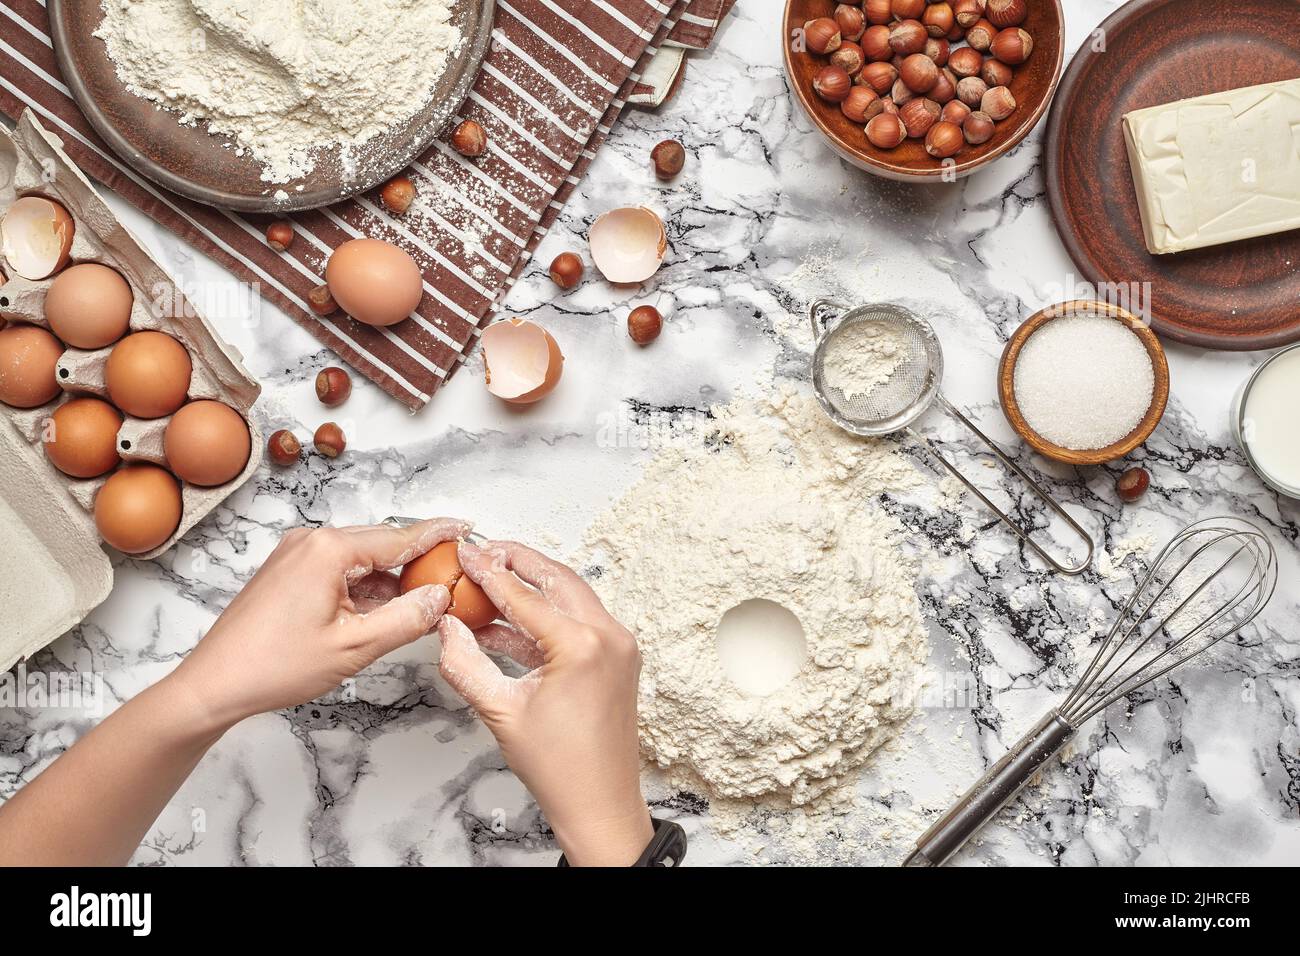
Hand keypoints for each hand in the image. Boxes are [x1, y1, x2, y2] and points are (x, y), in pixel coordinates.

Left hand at [169, 518, 466, 729]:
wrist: (214, 684)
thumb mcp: (355, 647)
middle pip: (382, 544)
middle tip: (453, 577)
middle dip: (417, 561)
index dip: (439, 535)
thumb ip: (406, 618)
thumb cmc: (275, 666)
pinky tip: (381, 611)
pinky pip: (340, 569)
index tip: (468, 529)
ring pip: (362, 559)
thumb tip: (440, 597)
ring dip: (390, 580)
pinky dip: (364, 587)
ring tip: (420, 604)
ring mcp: (297, 554)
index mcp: (329, 549)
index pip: (400, 537)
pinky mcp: (289, 571)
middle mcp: (312, 541)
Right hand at [439, 540, 652, 865]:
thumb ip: (465, 663)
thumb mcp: (500, 711)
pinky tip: (508, 622)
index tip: (467, 554)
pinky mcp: (618, 659)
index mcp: (583, 646)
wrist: (600, 804)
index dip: (488, 571)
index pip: (525, 595)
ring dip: (533, 588)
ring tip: (492, 581)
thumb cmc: (561, 769)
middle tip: (485, 550)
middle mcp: (609, 637)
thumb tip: (447, 629)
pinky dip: (546, 618)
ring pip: (571, 597)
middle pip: (557, 579)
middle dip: (518, 561)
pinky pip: (579, 623)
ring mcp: (619, 647)